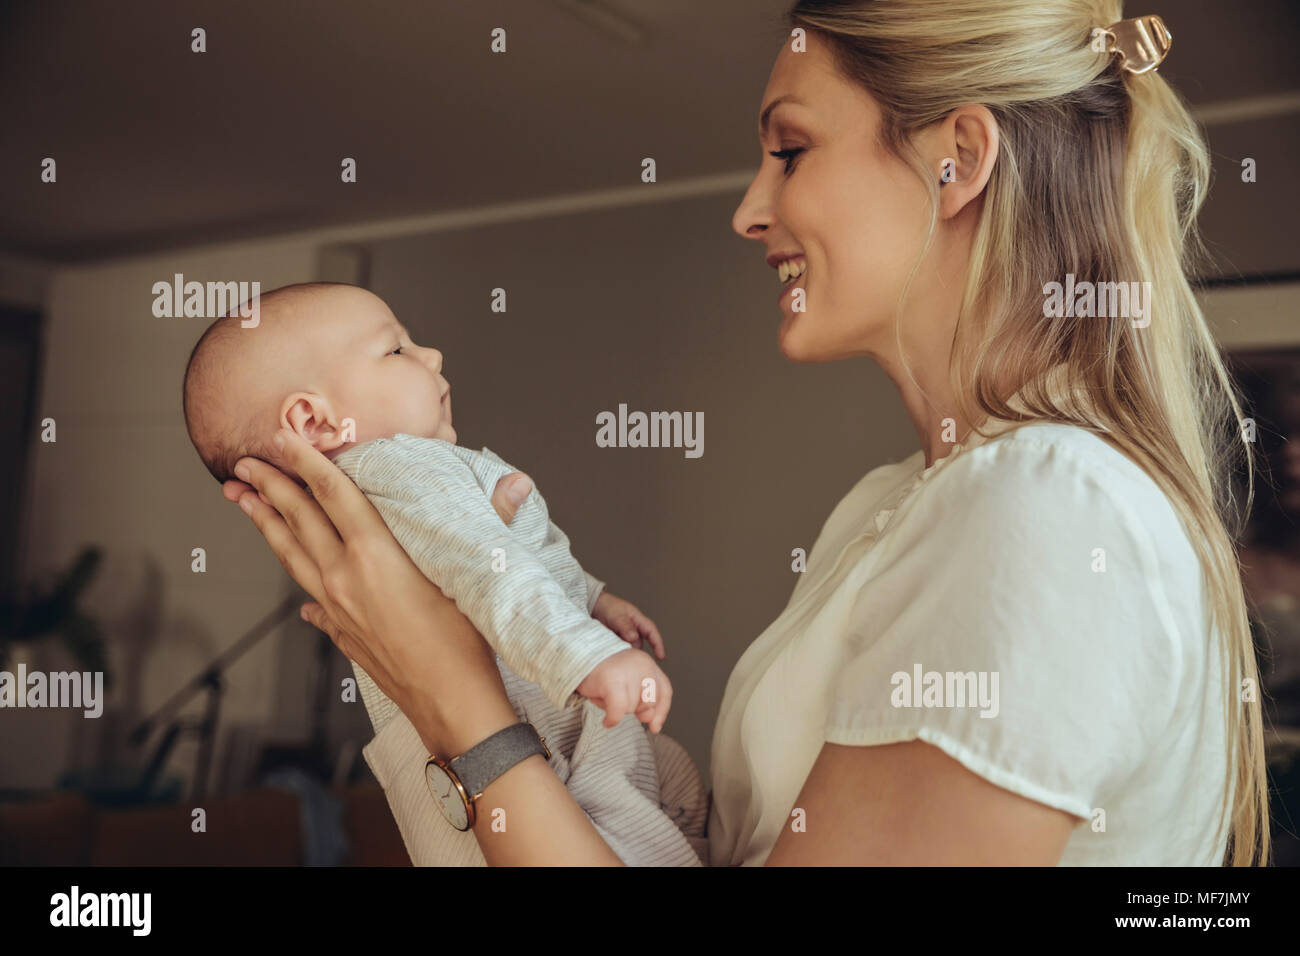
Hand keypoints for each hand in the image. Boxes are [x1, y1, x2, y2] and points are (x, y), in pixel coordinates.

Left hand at [221, 427, 534, 755]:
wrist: (451, 709)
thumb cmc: (466, 645)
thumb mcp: (476, 576)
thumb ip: (489, 522)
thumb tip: (516, 483)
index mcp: (374, 556)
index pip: (332, 494)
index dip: (305, 461)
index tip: (282, 436)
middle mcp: (344, 578)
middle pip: (298, 521)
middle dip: (269, 487)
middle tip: (244, 462)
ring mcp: (337, 609)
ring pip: (291, 556)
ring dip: (264, 524)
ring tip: (241, 499)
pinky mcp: (342, 635)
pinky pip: (310, 599)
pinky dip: (301, 582)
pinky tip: (300, 590)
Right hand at [576, 647, 672, 733]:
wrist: (578, 655)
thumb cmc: (602, 671)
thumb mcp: (627, 683)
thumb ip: (642, 699)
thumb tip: (649, 718)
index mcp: (648, 663)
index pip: (664, 691)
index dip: (662, 712)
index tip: (654, 727)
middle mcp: (642, 665)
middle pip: (649, 702)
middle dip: (634, 708)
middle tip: (617, 699)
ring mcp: (628, 672)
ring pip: (631, 708)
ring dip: (617, 709)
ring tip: (605, 694)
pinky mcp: (612, 681)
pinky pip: (618, 711)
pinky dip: (612, 719)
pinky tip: (607, 721)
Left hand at [592, 591, 665, 659]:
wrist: (594, 607)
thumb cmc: (608, 607)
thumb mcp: (616, 615)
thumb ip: (625, 626)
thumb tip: (634, 638)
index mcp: (638, 620)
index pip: (651, 632)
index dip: (658, 644)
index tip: (661, 657)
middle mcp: (634, 630)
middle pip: (638, 645)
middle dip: (633, 651)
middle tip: (622, 653)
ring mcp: (625, 637)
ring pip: (628, 649)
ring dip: (622, 651)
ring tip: (612, 648)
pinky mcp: (617, 643)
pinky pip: (620, 650)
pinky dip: (616, 652)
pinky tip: (609, 651)